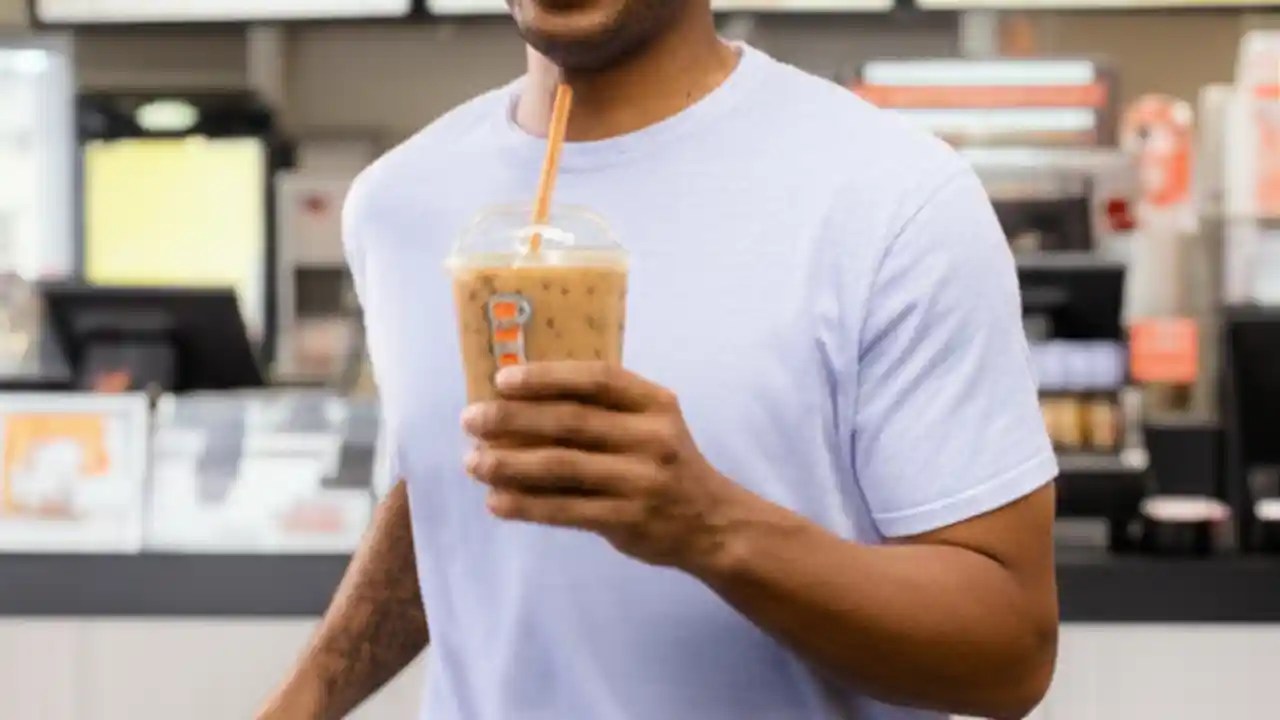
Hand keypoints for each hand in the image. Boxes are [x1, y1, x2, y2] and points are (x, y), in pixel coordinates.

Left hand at [461, 362, 747, 572]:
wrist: (711, 524)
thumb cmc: (666, 464)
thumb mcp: (652, 424)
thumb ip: (605, 410)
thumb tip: (521, 401)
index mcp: (655, 403)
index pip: (596, 379)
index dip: (546, 377)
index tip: (502, 380)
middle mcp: (651, 438)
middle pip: (570, 422)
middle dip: (512, 419)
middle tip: (470, 419)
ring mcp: (640, 481)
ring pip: (561, 467)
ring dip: (509, 464)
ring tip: (473, 462)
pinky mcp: (627, 519)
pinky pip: (565, 509)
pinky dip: (526, 505)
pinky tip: (496, 502)